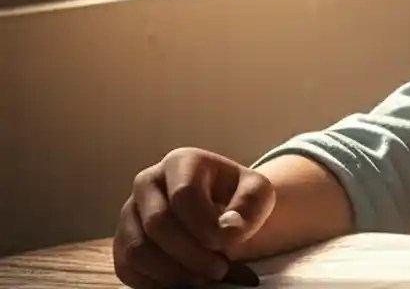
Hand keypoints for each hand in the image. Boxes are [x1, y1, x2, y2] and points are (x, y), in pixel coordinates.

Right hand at [113, 147, 275, 287]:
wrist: (224, 213)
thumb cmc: (240, 200)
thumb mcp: (258, 195)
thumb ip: (248, 208)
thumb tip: (227, 229)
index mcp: (181, 162)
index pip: (183, 195)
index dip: (205, 226)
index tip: (227, 243)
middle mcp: (147, 182)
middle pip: (157, 223)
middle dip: (190, 254)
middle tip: (219, 269)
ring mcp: (130, 212)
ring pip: (137, 249)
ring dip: (173, 272)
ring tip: (204, 278)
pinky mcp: (122, 241)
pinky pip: (128, 268)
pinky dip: (156, 283)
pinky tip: (185, 283)